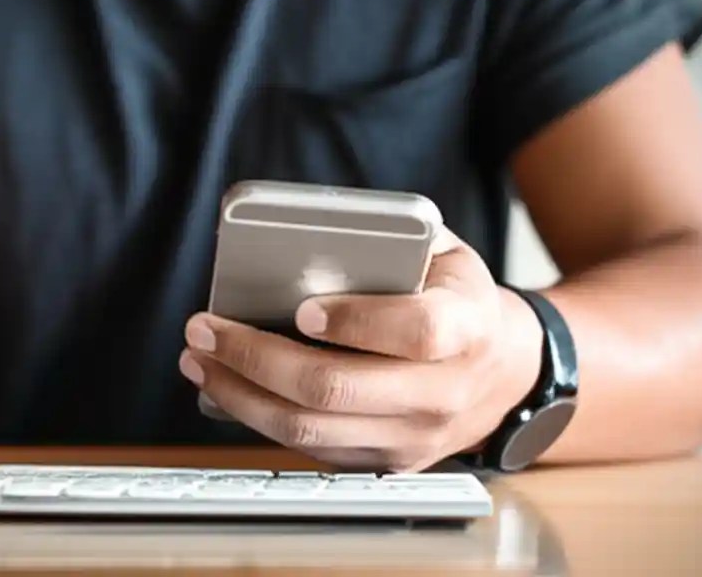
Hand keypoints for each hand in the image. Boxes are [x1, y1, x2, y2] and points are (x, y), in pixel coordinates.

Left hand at [179, 226, 543, 471]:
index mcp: (467, 328)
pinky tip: (224, 387)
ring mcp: (413, 438)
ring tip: (199, 359)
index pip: (416, 332)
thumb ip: (392, 241)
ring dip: (240, 394)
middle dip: (255, 357)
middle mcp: (443, 393)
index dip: (357, 321)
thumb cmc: (456, 300)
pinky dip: (256, 419)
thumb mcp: (444, 255)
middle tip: (205, 329)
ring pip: (310, 430)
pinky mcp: (385, 463)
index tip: (301, 309)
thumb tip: (303, 237)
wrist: (503, 373)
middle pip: (337, 388)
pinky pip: (309, 449)